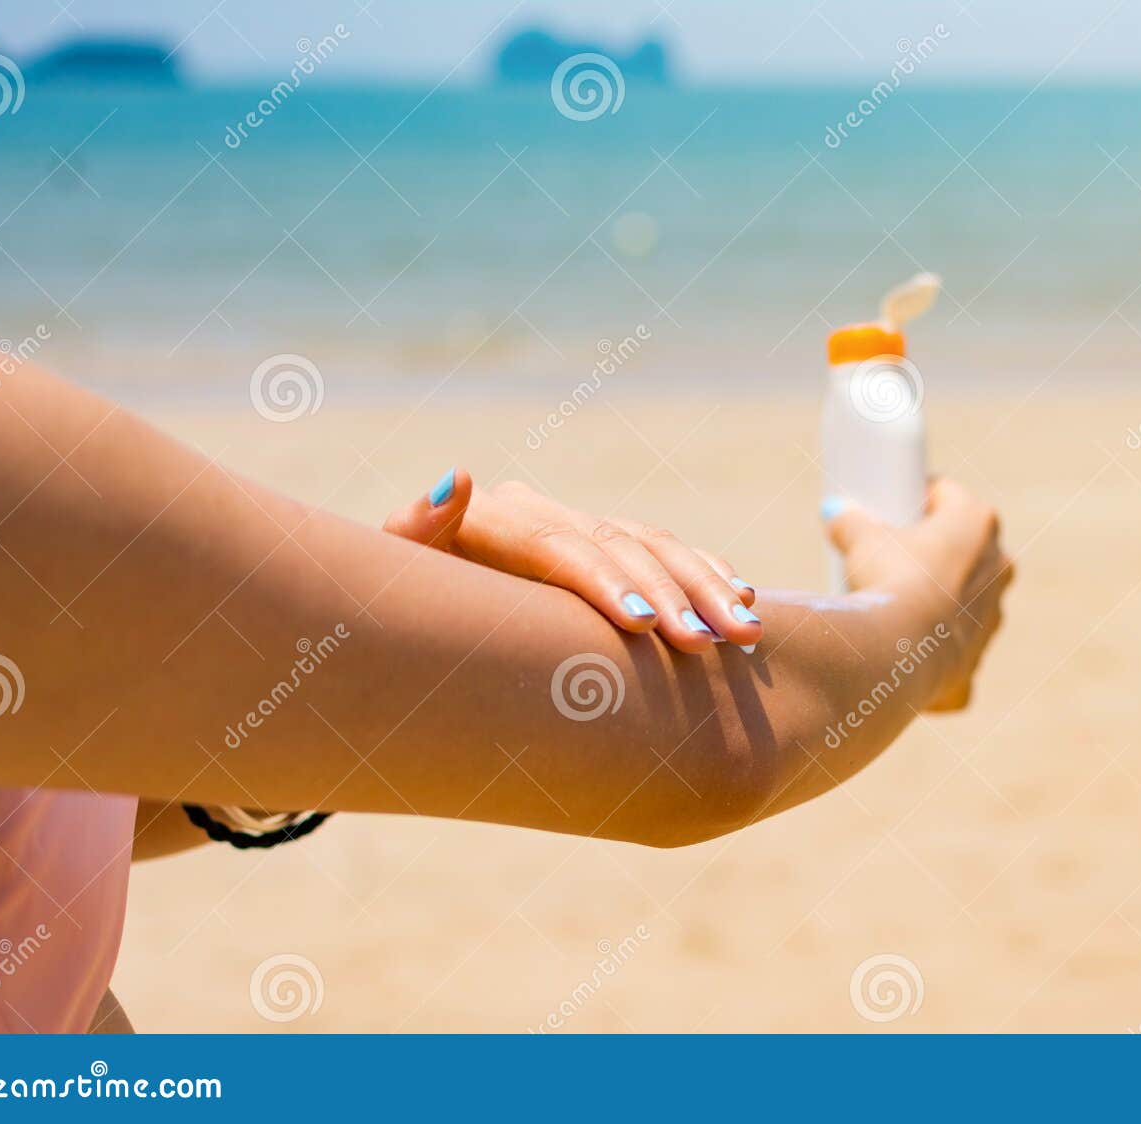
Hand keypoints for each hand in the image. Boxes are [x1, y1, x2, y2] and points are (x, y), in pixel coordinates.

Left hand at [382, 470, 760, 654]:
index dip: (608, 584)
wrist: (408, 613)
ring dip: (706, 586)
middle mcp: (542, 514)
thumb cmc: (397, 608)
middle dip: (677, 595)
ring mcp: (576, 527)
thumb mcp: (394, 572)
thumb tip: (459, 476)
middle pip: (621, 547)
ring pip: (656, 547)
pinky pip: (665, 552)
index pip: (562, 548)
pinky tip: (744, 596)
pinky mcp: (602, 546)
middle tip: (717, 643)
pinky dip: (706, 572)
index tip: (647, 628)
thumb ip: (417, 528)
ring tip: (745, 632)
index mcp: (495, 518)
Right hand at [823, 478, 1011, 709]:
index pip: (947, 494)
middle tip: (893, 553)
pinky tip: (907, 642)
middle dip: (932, 548)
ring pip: (965, 595)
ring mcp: (993, 612)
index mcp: (978, 523)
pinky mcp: (978, 654)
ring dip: (938, 595)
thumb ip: (850, 521)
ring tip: (897, 599)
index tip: (894, 506)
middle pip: (963, 545)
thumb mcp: (862, 541)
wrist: (902, 651)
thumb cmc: (890, 581)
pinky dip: (935, 640)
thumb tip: (836, 514)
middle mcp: (997, 564)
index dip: (916, 496)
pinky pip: (957, 641)